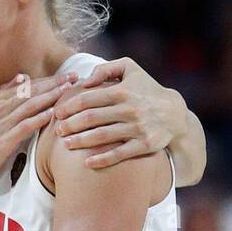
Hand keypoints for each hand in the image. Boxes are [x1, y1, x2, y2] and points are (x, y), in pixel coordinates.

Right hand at [0, 72, 75, 182]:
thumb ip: (2, 94)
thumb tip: (22, 77)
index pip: (25, 86)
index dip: (47, 80)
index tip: (65, 76)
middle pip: (30, 92)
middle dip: (54, 84)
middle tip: (74, 78)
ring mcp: (0, 124)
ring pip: (29, 106)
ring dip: (50, 97)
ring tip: (68, 91)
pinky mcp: (3, 141)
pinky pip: (24, 127)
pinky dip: (38, 119)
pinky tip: (52, 114)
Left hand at [53, 57, 184, 167]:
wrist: (174, 113)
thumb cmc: (146, 89)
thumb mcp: (130, 69)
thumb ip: (106, 68)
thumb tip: (85, 80)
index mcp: (122, 91)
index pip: (87, 99)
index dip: (69, 107)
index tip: (57, 113)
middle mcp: (129, 109)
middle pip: (91, 118)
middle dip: (70, 125)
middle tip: (57, 130)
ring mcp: (137, 128)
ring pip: (102, 136)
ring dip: (80, 141)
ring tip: (66, 144)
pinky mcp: (145, 145)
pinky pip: (120, 154)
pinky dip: (102, 159)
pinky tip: (87, 163)